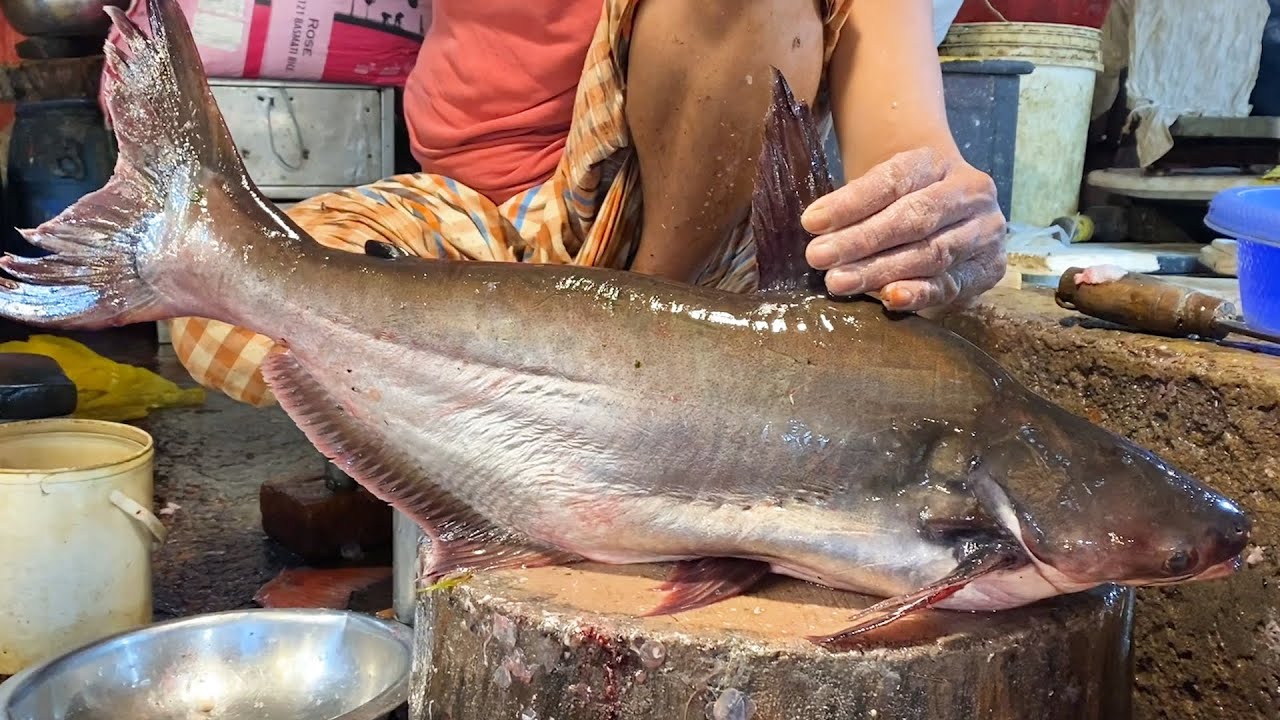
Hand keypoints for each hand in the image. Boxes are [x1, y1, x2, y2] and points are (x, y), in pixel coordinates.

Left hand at [800, 147, 1007, 312]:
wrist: (947, 213)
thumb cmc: (899, 202)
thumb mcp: (880, 189)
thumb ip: (854, 204)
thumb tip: (815, 227)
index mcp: (937, 162)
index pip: (892, 181)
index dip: (851, 203)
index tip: (811, 222)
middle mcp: (970, 192)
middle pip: (913, 217)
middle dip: (862, 240)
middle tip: (819, 257)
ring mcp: (985, 231)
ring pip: (930, 253)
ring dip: (880, 271)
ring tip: (839, 281)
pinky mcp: (988, 267)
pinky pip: (951, 284)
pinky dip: (919, 293)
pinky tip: (889, 298)